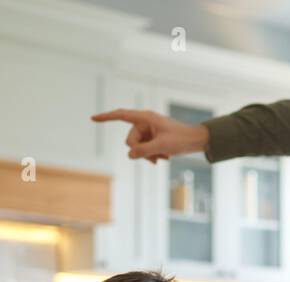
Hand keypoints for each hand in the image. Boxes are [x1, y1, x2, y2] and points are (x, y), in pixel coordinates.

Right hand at [90, 108, 209, 163]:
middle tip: (156, 155)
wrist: (196, 141)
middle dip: (140, 151)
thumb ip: (144, 151)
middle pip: (130, 140)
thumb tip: (129, 155)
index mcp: (146, 118)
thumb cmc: (182, 139)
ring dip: (148, 155)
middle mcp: (145, 123)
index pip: (121, 115)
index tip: (93, 118)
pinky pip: (144, 150)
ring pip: (137, 148)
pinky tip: (164, 157)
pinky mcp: (152, 139)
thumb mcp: (162, 146)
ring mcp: (148, 131)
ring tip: (163, 156)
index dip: (107, 117)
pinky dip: (152, 155)